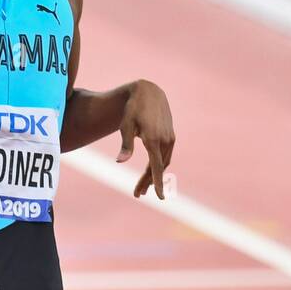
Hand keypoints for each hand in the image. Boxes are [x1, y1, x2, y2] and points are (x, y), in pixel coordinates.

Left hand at [117, 80, 174, 198]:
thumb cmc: (133, 108)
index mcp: (153, 139)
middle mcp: (165, 140)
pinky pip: (165, 155)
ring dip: (154, 175)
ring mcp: (170, 138)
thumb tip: (119, 162)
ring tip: (143, 187)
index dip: (157, 183)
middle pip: (158, 168)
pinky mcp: (171, 135)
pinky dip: (159, 165)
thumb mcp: (125, 125)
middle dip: (149, 182)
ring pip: (163, 162)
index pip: (156, 167)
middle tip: (138, 194)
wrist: (149, 92)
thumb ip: (125, 145)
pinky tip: (151, 171)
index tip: (159, 197)